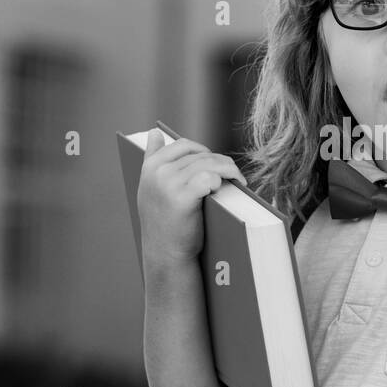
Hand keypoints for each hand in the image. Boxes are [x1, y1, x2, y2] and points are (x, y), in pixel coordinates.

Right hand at [137, 131, 246, 271]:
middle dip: (220, 161)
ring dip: (228, 169)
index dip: (203, 151)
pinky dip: (223, 180)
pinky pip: (210, 177)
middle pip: (199, 154)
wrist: (165, 255)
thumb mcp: (151, 188)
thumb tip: (156, 132)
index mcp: (149, 166)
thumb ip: (153, 159)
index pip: (182, 145)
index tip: (214, 163)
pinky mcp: (183, 196)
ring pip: (209, 163)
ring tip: (238, 180)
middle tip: (233, 174)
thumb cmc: (164, 223)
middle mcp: (157, 171)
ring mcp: (168, 182)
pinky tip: (229, 188)